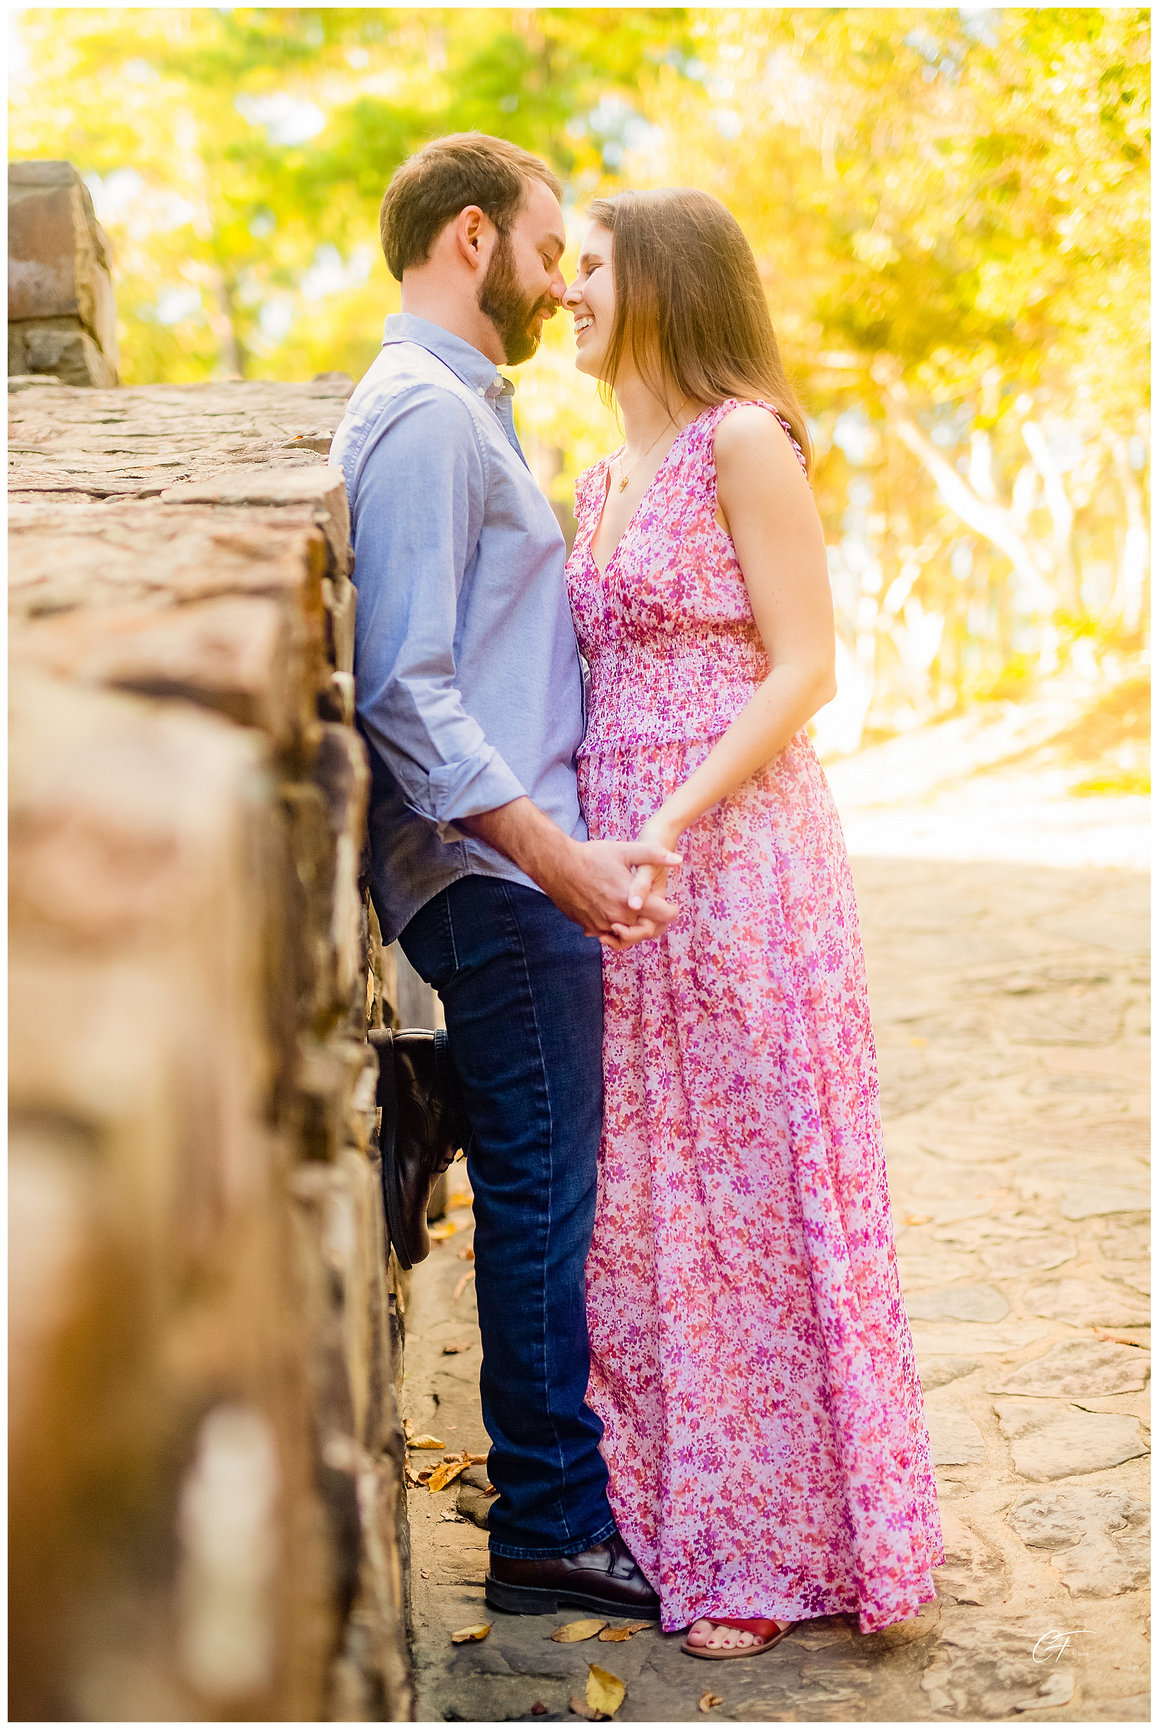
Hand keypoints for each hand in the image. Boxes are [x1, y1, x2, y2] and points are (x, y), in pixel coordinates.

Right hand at [536, 835, 680, 940]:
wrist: (556, 865)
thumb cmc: (591, 856)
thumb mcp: (624, 851)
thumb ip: (654, 855)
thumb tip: (678, 859)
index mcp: (629, 900)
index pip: (663, 915)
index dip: (672, 910)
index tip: (672, 905)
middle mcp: (617, 917)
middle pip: (646, 928)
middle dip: (653, 919)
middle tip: (654, 908)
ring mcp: (601, 924)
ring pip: (627, 933)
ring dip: (634, 925)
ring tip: (634, 909)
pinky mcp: (588, 927)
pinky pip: (608, 933)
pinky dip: (615, 926)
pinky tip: (613, 910)